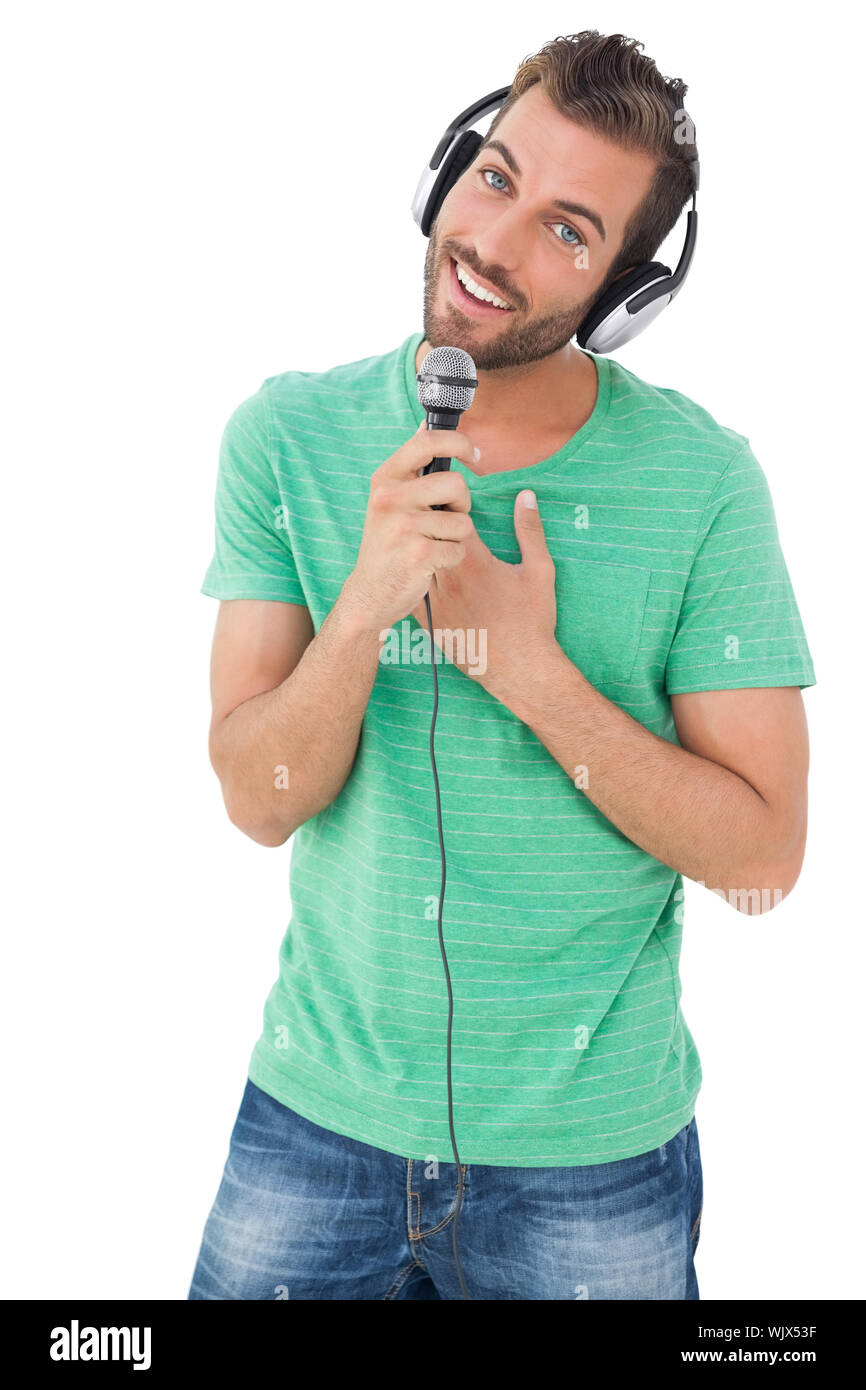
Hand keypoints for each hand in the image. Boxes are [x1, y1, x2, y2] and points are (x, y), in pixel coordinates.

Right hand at [340, 423, 476, 632]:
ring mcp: (403, 526)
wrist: (370, 592)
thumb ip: (410, 467)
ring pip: (462, 521)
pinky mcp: (418, 553)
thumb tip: (425, 425)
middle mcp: (390, 498)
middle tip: (447, 517)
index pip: (427, 441)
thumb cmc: (388, 544)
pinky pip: (459, 548)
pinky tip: (431, 563)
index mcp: (385, 479)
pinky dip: (452, 558)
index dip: (458, 442)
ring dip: (456, 536)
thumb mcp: (389, 500)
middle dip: (463, 503)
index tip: (474, 454)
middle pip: (456, 484)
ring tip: (432, 544)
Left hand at [410, 489, 559, 703]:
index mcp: (474, 563)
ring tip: (425, 548)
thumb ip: (530, 530)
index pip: (450, 521)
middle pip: (428, 542)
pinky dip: (414, 584)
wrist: (522, 669)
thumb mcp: (540, 570)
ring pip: (416, 568)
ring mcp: (436, 605)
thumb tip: (525, 496)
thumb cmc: (533, 620)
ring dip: (420, 556)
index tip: (454, 506)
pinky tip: (421, 580)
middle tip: (435, 523)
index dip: (451, 510)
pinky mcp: (431, 626)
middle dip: (432, 530)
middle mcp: (448, 581)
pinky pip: (412, 596)